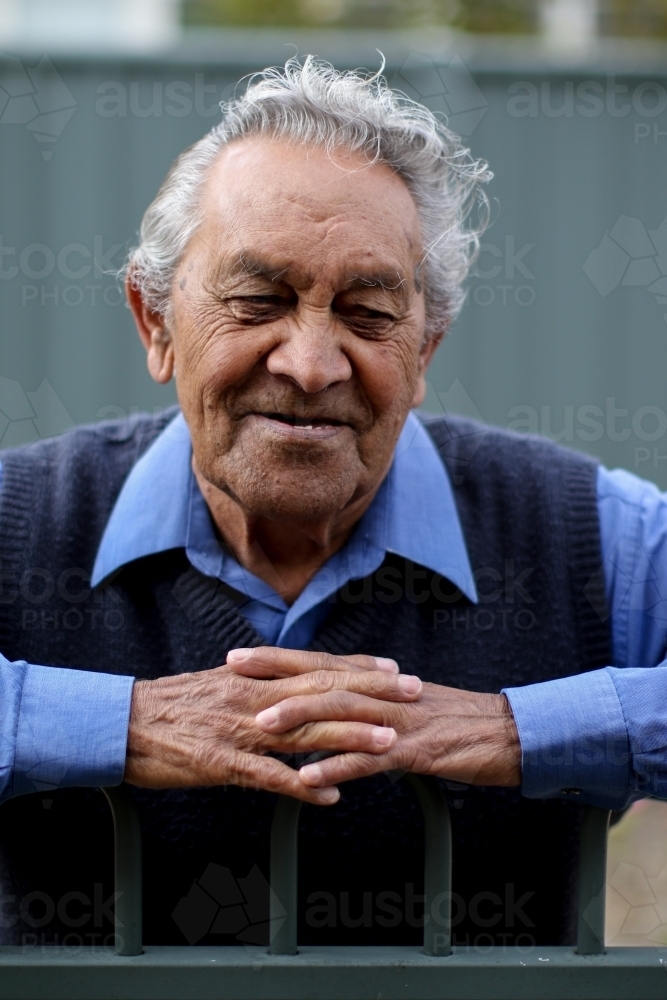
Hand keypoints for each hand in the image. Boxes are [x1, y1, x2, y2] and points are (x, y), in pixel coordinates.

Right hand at [123, 649, 420, 803]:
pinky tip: (330, 796)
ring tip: (389, 742)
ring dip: (349, 738)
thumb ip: (261, 686)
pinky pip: (267, 777)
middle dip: (371, 693)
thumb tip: (294, 687)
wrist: (125, 722)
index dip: (358, 668)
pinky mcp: (221, 762)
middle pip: (323, 691)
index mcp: (256, 677)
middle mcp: (255, 697)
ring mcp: (240, 730)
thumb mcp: (222, 685)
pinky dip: (301, 786)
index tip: (394, 668)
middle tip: (413, 692)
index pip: (317, 668)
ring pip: (304, 731)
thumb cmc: (173, 705)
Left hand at [249, 670, 520, 788]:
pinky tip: (311, 779)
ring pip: (343, 713)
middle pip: (323, 676)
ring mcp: (399, 720)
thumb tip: (330, 716)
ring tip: (261, 725)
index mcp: (377, 683)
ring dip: (301, 717)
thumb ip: (367, 707)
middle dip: (275, 673)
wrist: (509, 733)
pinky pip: (373, 759)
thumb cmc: (456, 722)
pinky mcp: (418, 751)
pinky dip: (341, 767)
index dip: (278, 659)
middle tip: (233, 671)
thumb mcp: (405, 708)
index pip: (320, 663)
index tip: (239, 656)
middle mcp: (383, 693)